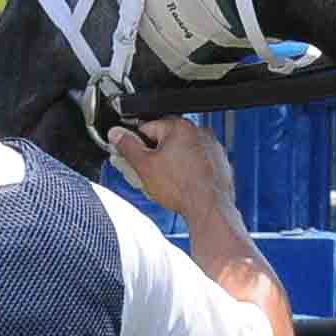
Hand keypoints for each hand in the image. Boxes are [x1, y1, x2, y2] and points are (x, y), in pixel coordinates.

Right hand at [109, 115, 237, 223]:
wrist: (210, 209)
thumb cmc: (182, 189)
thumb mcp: (144, 166)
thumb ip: (127, 146)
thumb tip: (116, 134)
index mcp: (180, 127)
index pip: (146, 127)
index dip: (135, 143)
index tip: (130, 155)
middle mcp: (199, 132)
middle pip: (165, 139)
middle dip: (154, 154)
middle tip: (148, 172)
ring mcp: (212, 147)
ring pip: (182, 151)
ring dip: (171, 162)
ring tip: (166, 181)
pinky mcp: (219, 162)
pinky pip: (196, 161)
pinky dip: (187, 170)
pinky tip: (181, 184)